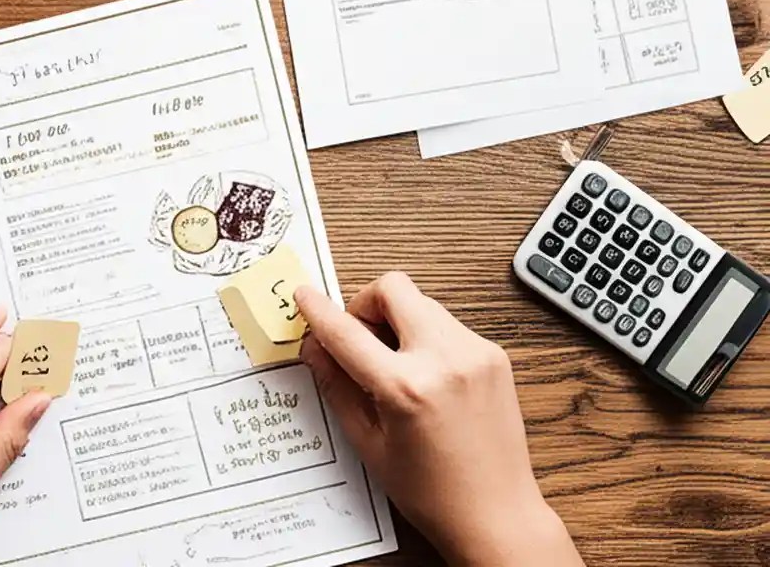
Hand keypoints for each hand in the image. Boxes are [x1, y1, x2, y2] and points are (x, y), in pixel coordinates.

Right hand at [295, 274, 582, 566]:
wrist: (497, 514)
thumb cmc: (433, 493)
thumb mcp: (369, 444)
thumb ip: (337, 388)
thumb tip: (313, 348)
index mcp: (407, 388)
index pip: (348, 332)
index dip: (319, 311)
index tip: (305, 296)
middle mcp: (446, 360)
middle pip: (394, 288)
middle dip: (366, 303)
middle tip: (358, 337)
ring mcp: (476, 353)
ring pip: (422, 302)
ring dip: (398, 319)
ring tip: (392, 363)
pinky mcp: (495, 356)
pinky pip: (448, 324)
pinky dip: (426, 336)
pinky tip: (424, 375)